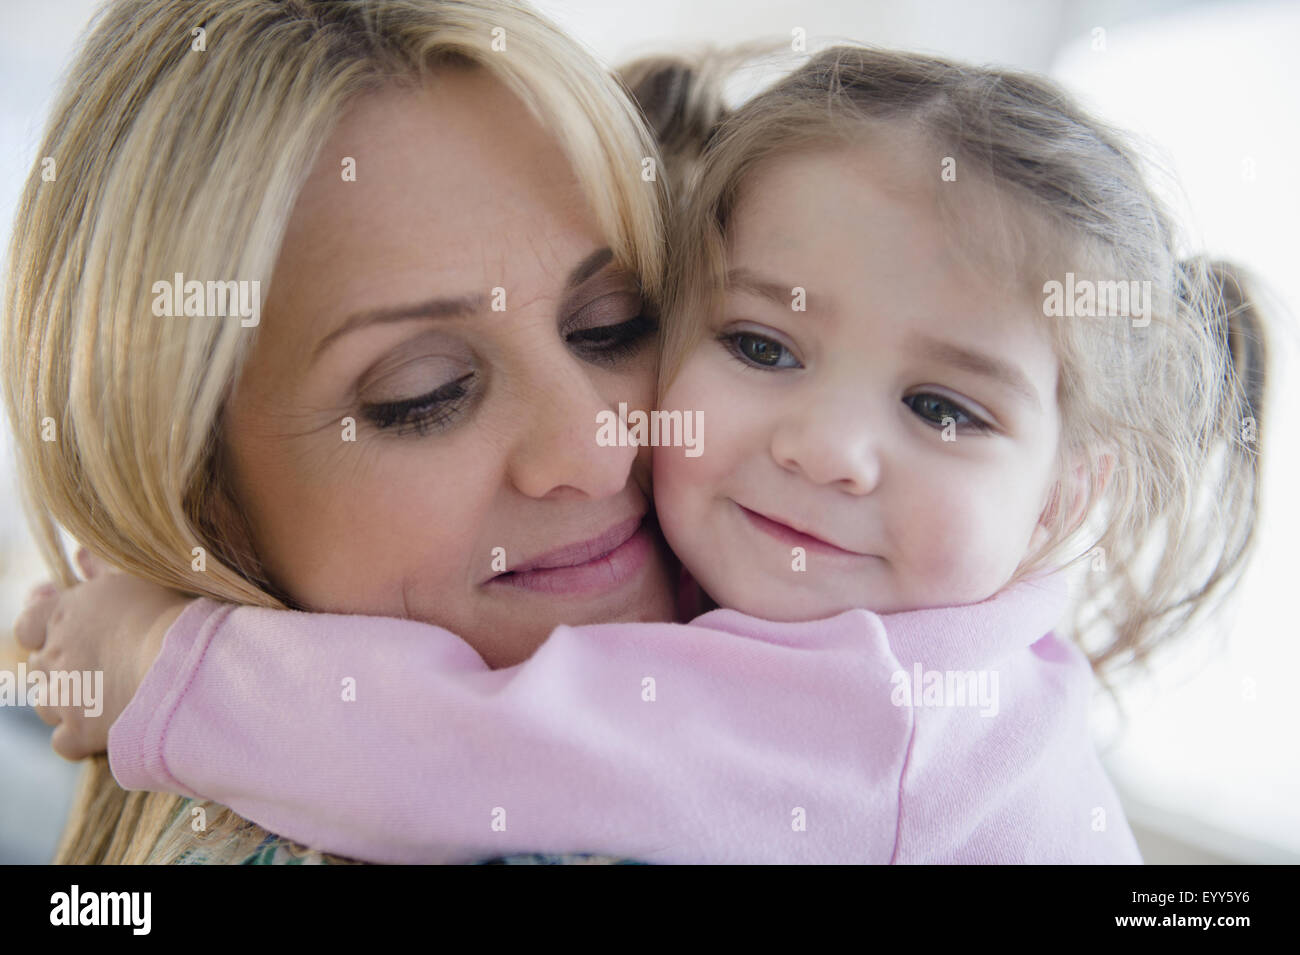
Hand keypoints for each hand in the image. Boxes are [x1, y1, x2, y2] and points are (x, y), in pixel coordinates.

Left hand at [12, 548, 190, 758]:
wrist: (177, 664)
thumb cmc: (162, 613)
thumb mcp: (133, 577)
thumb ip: (102, 566)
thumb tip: (80, 550)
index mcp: (61, 615)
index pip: (28, 625)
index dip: (44, 631)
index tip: (69, 632)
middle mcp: (52, 657)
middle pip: (40, 666)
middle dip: (63, 666)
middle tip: (102, 663)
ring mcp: (62, 697)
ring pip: (47, 703)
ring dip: (69, 699)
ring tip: (107, 694)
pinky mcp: (79, 732)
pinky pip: (64, 741)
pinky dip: (78, 737)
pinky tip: (103, 729)